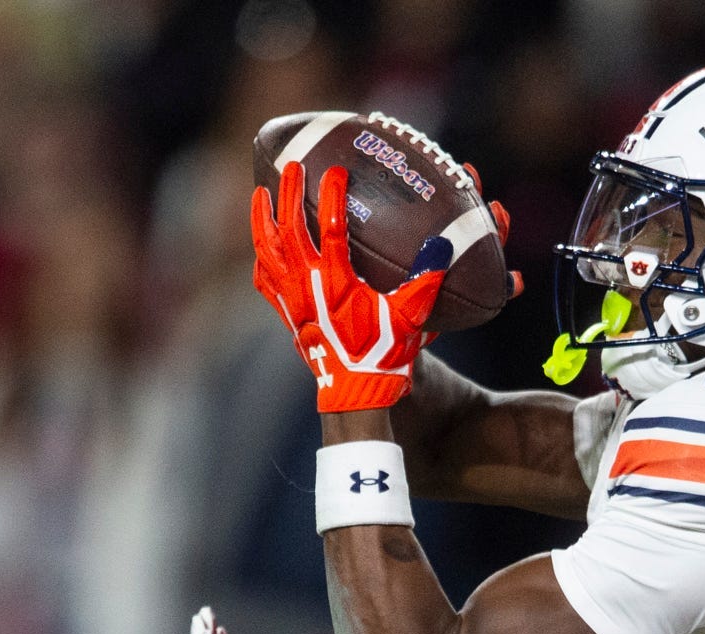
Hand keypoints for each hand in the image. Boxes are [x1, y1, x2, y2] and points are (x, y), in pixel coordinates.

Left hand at [252, 162, 444, 411]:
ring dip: (262, 219)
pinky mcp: (286, 314)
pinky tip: (262, 245)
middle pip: (289, 229)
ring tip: (261, 194)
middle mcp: (307, 287)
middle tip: (293, 167)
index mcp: (337, 283)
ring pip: (267, 250)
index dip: (333, 194)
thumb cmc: (384, 356)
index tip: (336, 170)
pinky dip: (261, 257)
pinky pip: (264, 279)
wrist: (353, 394)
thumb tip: (443, 245)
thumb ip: (426, 281)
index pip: (331, 227)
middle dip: (290, 193)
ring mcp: (291, 300)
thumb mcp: (410, 318)